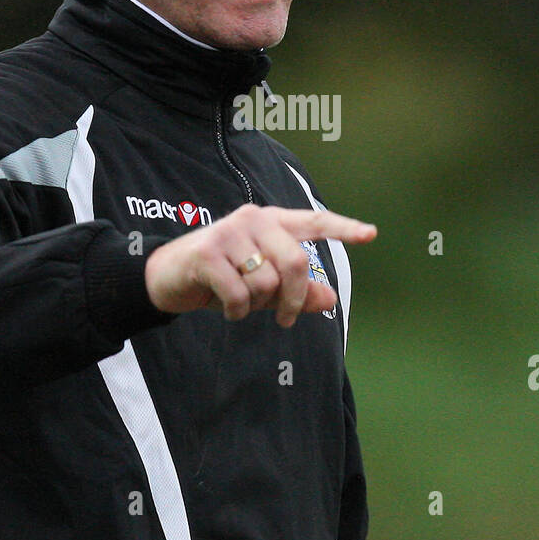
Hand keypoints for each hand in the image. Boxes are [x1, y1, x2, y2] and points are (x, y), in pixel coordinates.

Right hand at [144, 204, 377, 327]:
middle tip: (284, 319)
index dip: (344, 228)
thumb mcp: (263, 286)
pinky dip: (236, 311)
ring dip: (256, 304)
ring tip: (238, 301)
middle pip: (295, 263)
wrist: (167, 277)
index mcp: (272, 222)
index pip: (315, 222)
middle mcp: (253, 219)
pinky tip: (225, 307)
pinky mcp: (208, 253)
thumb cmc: (221, 278)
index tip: (371, 234)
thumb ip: (296, 291)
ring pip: (266, 282)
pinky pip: (240, 295)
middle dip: (293, 299)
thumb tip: (330, 298)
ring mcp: (229, 233)